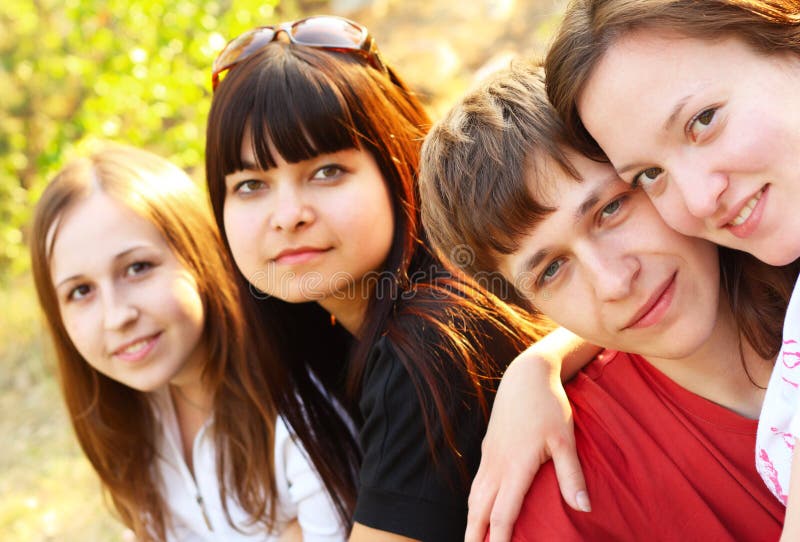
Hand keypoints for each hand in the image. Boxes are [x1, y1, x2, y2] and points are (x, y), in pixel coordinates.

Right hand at [465, 346, 588, 541]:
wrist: (525, 375)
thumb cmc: (549, 405)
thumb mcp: (565, 439)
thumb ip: (572, 476)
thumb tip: (583, 508)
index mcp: (515, 467)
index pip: (502, 514)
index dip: (499, 540)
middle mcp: (496, 464)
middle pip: (479, 510)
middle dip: (475, 536)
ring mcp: (489, 455)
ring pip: (474, 496)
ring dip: (471, 520)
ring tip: (472, 539)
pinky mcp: (488, 447)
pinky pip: (477, 482)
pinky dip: (474, 502)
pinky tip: (478, 508)